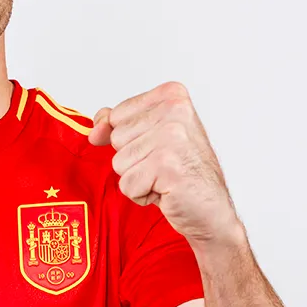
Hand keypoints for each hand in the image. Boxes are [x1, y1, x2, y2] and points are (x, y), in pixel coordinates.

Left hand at [88, 81, 241, 245]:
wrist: (211, 211)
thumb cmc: (182, 172)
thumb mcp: (148, 137)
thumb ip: (117, 124)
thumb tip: (95, 130)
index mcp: (172, 95)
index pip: (116, 115)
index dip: (130, 139)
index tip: (159, 147)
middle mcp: (175, 110)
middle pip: (116, 137)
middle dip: (133, 159)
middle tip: (164, 165)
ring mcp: (172, 138)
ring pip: (119, 161)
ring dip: (137, 177)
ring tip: (165, 178)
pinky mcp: (167, 166)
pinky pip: (127, 184)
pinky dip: (141, 194)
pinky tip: (166, 191)